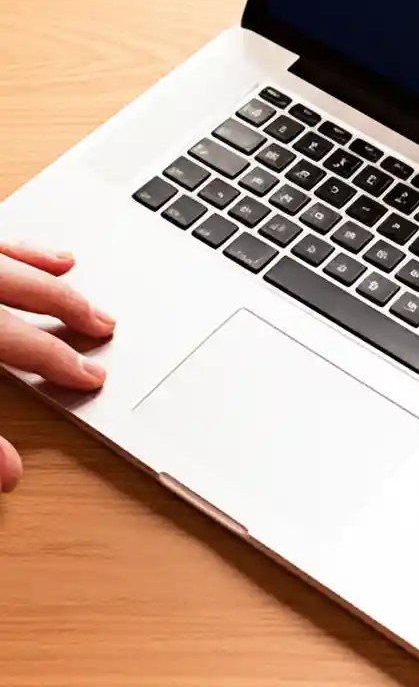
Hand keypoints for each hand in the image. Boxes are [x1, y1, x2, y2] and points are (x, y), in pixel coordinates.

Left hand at [0, 243, 114, 492]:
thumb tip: (12, 476)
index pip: (27, 346)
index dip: (62, 365)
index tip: (94, 379)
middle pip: (29, 294)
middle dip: (70, 311)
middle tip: (105, 327)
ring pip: (8, 260)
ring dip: (41, 270)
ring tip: (72, 272)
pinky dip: (17, 247)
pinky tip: (35, 251)